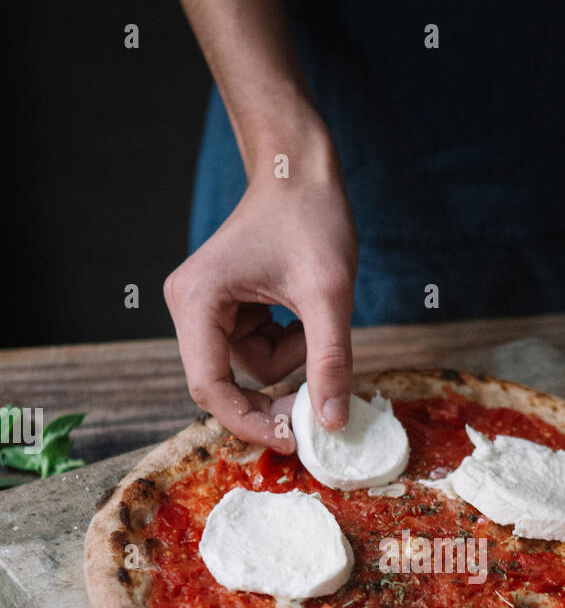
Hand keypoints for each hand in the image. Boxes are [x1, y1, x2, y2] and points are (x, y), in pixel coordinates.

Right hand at [164, 123, 357, 450]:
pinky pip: (259, 349)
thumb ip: (329, 361)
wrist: (302, 168)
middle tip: (319, 404)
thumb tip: (331, 423)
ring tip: (314, 315)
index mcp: (196, 302)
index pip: (209, 387)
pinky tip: (302, 309)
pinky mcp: (228, 308)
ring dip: (291, 357)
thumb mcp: (328, 294)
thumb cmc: (311, 216)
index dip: (249, 420)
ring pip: (251, 368)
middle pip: (226, 383)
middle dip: (274, 392)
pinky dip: (289, 342)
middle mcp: (190, 307)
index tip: (293, 439)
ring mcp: (207, 308)